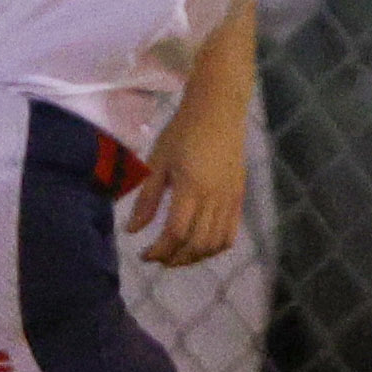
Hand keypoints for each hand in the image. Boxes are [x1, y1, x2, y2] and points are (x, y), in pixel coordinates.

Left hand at [126, 107, 245, 268]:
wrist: (218, 112)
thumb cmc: (182, 132)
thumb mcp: (157, 162)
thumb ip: (146, 199)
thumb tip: (132, 231)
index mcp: (191, 188)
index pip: (176, 233)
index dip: (159, 251)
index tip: (143, 255)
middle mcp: (214, 199)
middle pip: (196, 244)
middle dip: (174, 259)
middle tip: (158, 259)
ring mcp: (230, 200)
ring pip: (214, 244)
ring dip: (194, 257)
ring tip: (176, 256)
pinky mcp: (238, 198)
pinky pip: (230, 234)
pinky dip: (214, 248)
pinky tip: (199, 247)